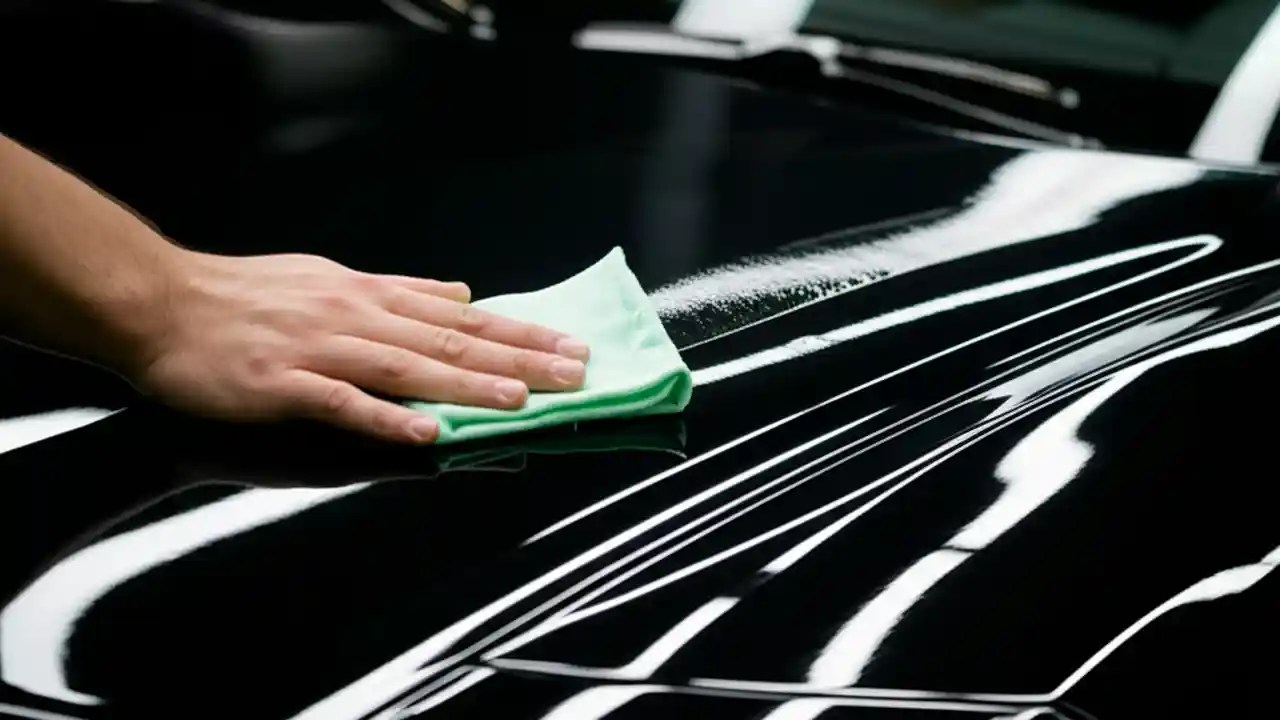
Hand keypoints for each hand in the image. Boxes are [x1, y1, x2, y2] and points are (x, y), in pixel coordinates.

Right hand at [126, 250, 589, 443]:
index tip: (568, 345)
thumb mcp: (331, 278)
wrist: (158, 304)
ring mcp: (319, 350)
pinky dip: (386, 417)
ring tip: (519, 401)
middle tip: (573, 373)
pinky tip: (427, 431)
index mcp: (369, 296)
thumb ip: (399, 292)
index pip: (460, 317)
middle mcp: (354, 317)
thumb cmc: (245, 295)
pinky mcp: (282, 384)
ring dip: (465, 384)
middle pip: (448, 340)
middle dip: (515, 358)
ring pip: (407, 368)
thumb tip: (460, 292)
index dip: (518, 333)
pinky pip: (343, 404)